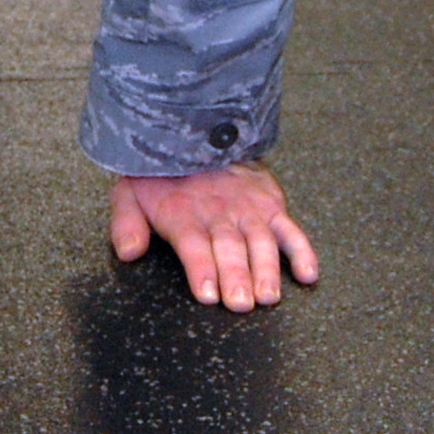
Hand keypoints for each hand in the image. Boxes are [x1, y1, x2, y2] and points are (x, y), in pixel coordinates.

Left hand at [110, 164, 318, 310]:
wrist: (194, 130)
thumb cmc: (161, 174)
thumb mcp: (130, 192)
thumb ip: (126, 223)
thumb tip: (128, 253)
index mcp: (183, 213)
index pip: (193, 244)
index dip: (201, 268)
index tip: (207, 294)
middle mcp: (219, 213)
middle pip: (229, 248)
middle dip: (235, 276)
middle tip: (240, 303)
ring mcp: (249, 209)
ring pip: (260, 241)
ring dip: (265, 269)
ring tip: (268, 296)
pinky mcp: (271, 205)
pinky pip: (290, 230)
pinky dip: (302, 252)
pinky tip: (308, 275)